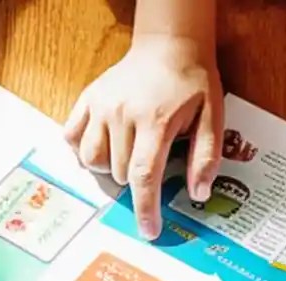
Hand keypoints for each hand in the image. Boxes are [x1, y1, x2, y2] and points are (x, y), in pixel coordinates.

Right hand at [65, 37, 223, 239]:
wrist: (168, 43)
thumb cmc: (192, 82)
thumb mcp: (213, 116)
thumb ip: (205, 157)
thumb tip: (198, 194)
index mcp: (156, 121)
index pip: (143, 176)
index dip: (145, 209)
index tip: (148, 231)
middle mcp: (122, 115)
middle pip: (118, 172)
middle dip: (134, 179)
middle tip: (150, 160)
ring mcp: (101, 107)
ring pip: (92, 160)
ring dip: (108, 168)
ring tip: (126, 155)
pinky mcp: (88, 100)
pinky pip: (72, 135)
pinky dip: (83, 148)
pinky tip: (102, 144)